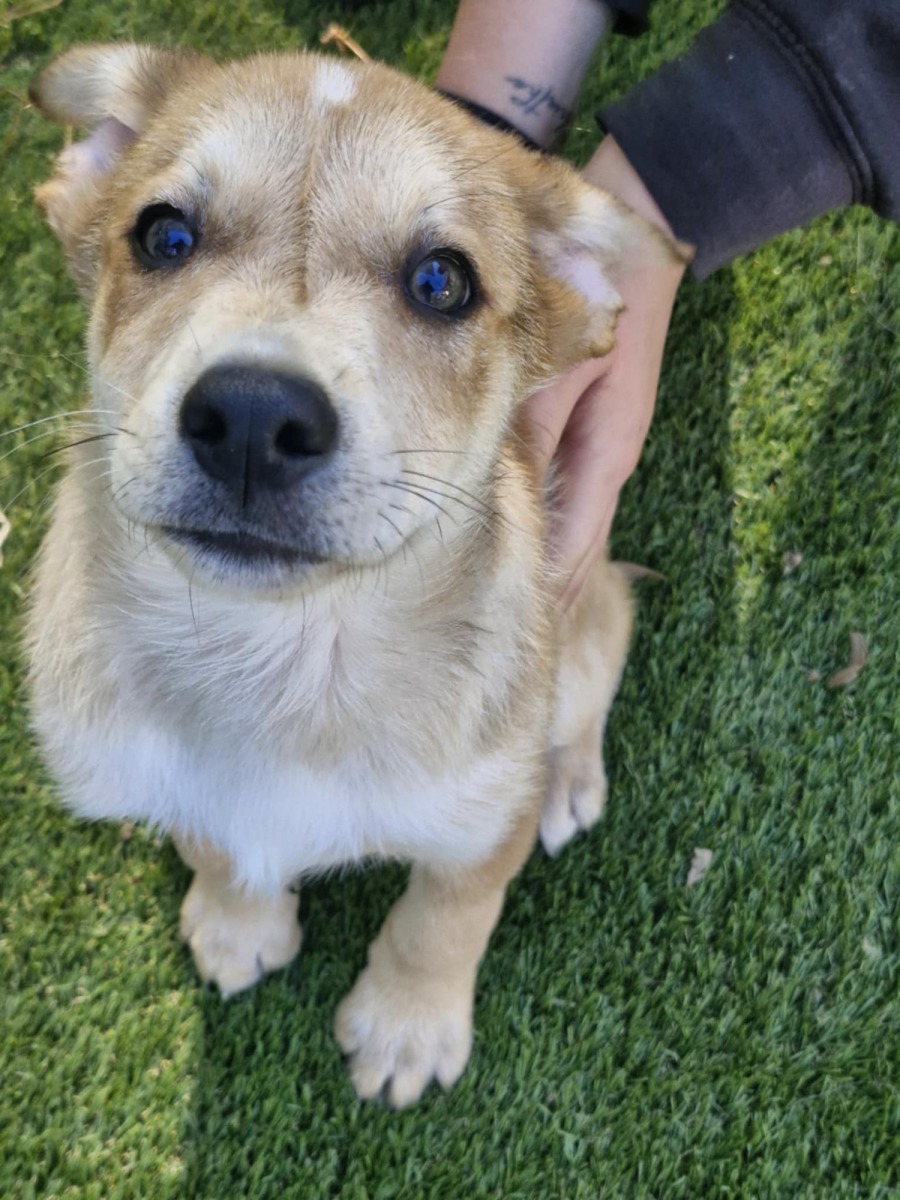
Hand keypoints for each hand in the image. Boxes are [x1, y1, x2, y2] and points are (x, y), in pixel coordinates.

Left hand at [526, 136, 687, 608]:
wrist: (638, 249)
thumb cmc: (601, 300)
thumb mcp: (566, 367)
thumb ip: (536, 432)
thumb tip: (502, 497)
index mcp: (608, 454)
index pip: (573, 546)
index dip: (545, 589)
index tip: (512, 627)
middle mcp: (607, 462)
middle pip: (573, 548)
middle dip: (545, 589)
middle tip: (504, 636)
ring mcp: (600, 451)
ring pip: (569, 527)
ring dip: (546, 565)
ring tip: (512, 609)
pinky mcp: (590, 434)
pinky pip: (565, 496)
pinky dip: (548, 528)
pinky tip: (525, 546)